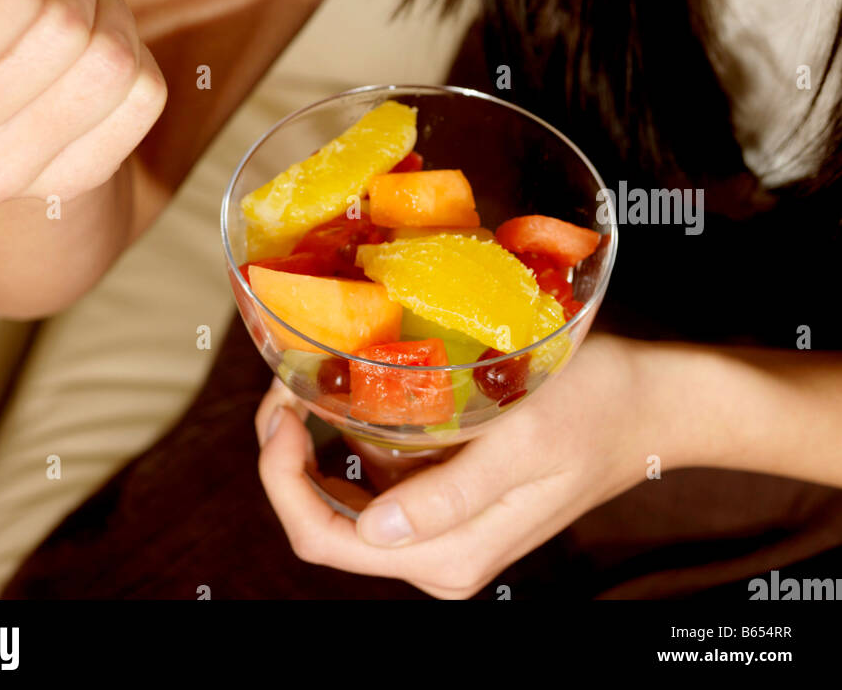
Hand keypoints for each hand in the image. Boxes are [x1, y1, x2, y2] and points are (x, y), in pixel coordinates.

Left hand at [255, 331, 680, 598]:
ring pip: (342, 503)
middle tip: (284, 383)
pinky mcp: (449, 497)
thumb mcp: (525, 440)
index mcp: (449, 555)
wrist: (650, 404)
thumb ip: (453, 494)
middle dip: (286, 460)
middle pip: (324, 524)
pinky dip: (346, 444)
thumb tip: (374, 531)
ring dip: (311, 448)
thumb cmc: (595, 407)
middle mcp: (438, 554)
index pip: (326, 541)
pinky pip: (374, 485)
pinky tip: (345, 394)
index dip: (282, 481)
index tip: (282, 409)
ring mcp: (441, 528)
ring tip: (306, 378)